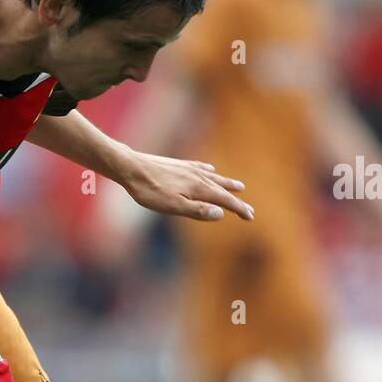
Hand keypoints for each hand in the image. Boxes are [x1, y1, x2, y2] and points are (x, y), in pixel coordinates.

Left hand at [119, 148, 253, 222]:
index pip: (225, 200)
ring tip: (239, 186)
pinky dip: (210, 171)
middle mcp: (198, 177)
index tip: (250, 217)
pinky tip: (210, 170)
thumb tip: (220, 213)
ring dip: (227, 184)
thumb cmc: (150, 191)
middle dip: (236, 200)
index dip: (238, 209)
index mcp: (199, 189)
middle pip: (223, 189)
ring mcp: (188, 169)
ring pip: (214, 178)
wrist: (131, 168)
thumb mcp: (173, 206)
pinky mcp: (178, 165)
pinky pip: (200, 168)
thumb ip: (197, 210)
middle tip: (249, 209)